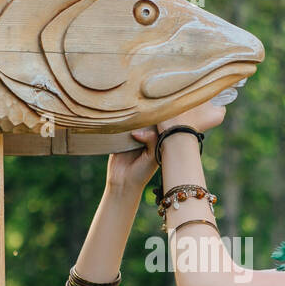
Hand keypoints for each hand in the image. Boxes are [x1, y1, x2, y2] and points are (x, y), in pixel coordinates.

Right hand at [111, 98, 226, 193]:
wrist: (123, 182)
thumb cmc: (142, 172)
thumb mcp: (152, 157)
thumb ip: (152, 141)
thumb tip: (138, 131)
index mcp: (156, 139)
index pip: (160, 123)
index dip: (163, 115)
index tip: (165, 104)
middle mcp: (145, 135)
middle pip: (148, 120)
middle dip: (148, 113)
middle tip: (148, 102)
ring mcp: (132, 135)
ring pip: (134, 122)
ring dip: (133, 117)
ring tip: (135, 108)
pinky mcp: (119, 137)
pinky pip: (120, 127)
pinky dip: (120, 123)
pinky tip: (122, 117)